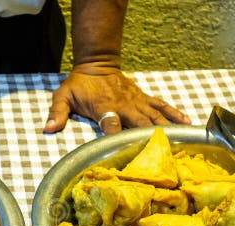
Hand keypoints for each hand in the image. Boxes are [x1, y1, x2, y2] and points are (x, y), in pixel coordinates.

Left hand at [43, 63, 190, 134]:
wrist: (96, 63)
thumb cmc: (79, 84)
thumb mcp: (63, 96)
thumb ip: (56, 113)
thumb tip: (47, 129)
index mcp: (104, 107)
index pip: (111, 124)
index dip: (116, 135)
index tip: (125, 148)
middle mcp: (124, 105)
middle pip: (139, 123)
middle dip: (149, 137)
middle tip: (162, 153)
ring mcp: (136, 101)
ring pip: (154, 116)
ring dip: (166, 128)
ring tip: (181, 142)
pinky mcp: (143, 98)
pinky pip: (162, 105)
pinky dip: (174, 113)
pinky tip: (186, 123)